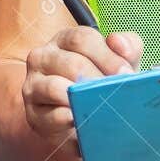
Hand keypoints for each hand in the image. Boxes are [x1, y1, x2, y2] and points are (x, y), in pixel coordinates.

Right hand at [21, 27, 143, 139]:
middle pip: (72, 63)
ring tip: (99, 106)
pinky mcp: (33, 112)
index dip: (107, 56)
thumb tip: (118, 43)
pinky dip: (67, 118)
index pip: (82, 39)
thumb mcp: (116, 64)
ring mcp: (34, 84)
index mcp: (65, 40)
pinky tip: (80, 120)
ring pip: (55, 87)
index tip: (126, 74)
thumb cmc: (99, 85)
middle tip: (116, 95)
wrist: (78, 121)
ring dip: (81, 98)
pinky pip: (49, 115)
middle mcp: (44, 57)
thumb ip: (127, 47)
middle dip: (98, 80)